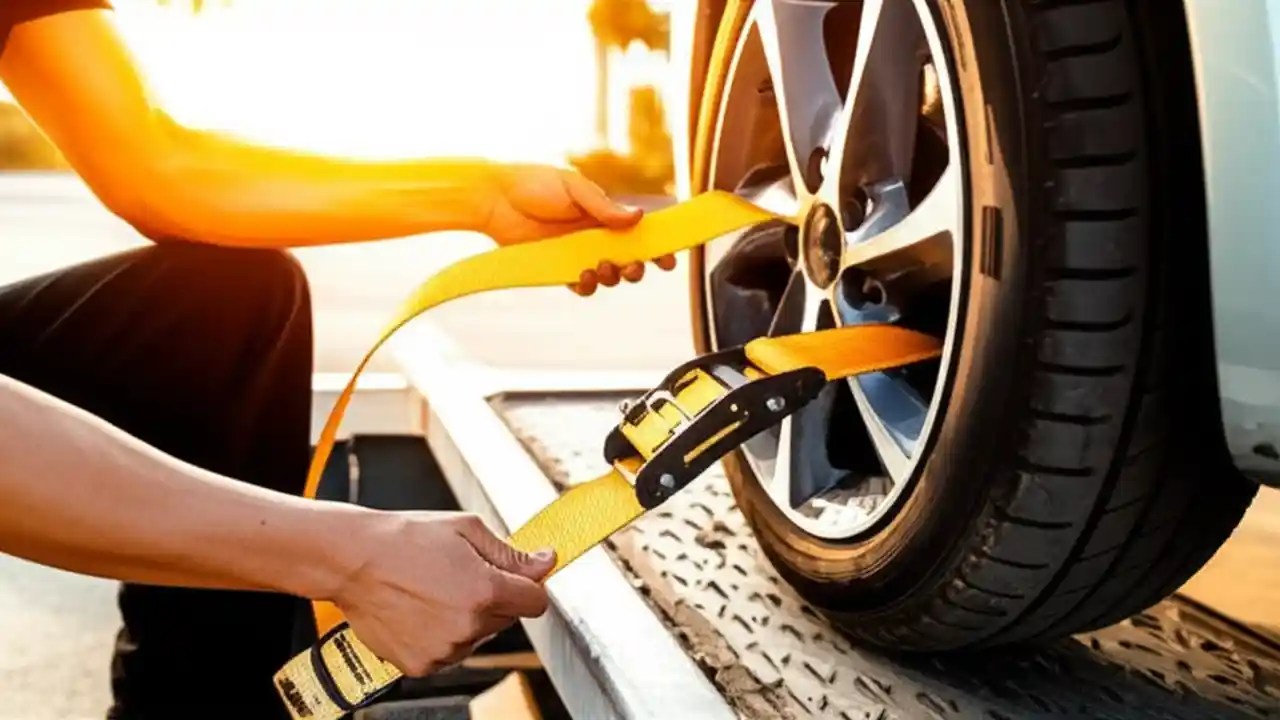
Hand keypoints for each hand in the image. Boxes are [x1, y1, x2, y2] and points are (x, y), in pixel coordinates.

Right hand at [333, 512, 554, 676]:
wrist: (353, 560)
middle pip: (507, 618)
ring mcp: (443, 650)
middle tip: (462, 574)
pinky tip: (421, 610)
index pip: (535, 601)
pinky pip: (449, 651)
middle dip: (495, 597)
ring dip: (468, 618)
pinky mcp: (421, 664)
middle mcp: (467, 626)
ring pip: (477, 636)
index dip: (529, 585)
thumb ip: (511, 552)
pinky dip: (441, 634)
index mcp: (484, 591)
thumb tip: (545, 563)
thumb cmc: (404, 538)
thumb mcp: (466, 529)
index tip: (519, 576)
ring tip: (436, 590)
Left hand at [483, 165, 676, 295]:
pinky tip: (583, 277)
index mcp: (604, 214)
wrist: (495, 199)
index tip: (668, 259)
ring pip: (608, 275)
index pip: (638, 232)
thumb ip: (604, 207)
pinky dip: (588, 285)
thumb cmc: (533, 184)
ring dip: (612, 277)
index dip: (656, 246)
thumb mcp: (574, 188)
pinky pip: (582, 285)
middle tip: (632, 267)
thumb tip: (638, 216)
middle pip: (628, 259)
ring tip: (600, 268)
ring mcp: (578, 253)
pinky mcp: (558, 268)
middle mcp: (595, 235)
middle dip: (637, 267)